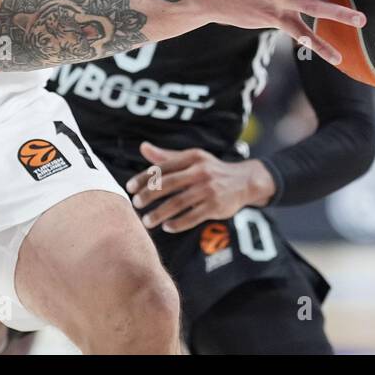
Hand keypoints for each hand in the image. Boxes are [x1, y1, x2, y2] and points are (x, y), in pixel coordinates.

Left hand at [125, 142, 275, 233]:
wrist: (245, 181)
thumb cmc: (212, 169)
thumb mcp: (192, 158)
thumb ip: (167, 156)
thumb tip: (143, 147)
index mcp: (192, 157)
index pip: (163, 167)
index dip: (144, 178)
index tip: (130, 188)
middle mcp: (200, 171)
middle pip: (168, 184)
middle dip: (149, 195)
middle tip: (136, 203)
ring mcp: (209, 189)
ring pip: (178, 203)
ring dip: (160, 213)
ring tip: (147, 221)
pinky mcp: (215, 206)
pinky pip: (192, 216)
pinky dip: (178, 223)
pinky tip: (167, 227)